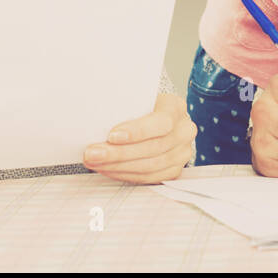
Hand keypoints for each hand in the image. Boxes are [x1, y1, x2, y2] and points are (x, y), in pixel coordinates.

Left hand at [82, 93, 196, 183]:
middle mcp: (184, 130)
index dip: (137, 132)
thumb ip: (125, 108)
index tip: (111, 136)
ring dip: (118, 166)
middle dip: (118, 153)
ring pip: (150, 166)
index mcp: (176, 107)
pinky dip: (125, 174)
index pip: (161, 122)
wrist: (154, 117)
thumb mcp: (136, 100)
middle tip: (93, 153)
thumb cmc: (141, 107)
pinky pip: (149, 178)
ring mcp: (182, 152)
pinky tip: (108, 169)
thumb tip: (96, 120)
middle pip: (153, 147)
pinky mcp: (174, 169)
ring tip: (95, 162)